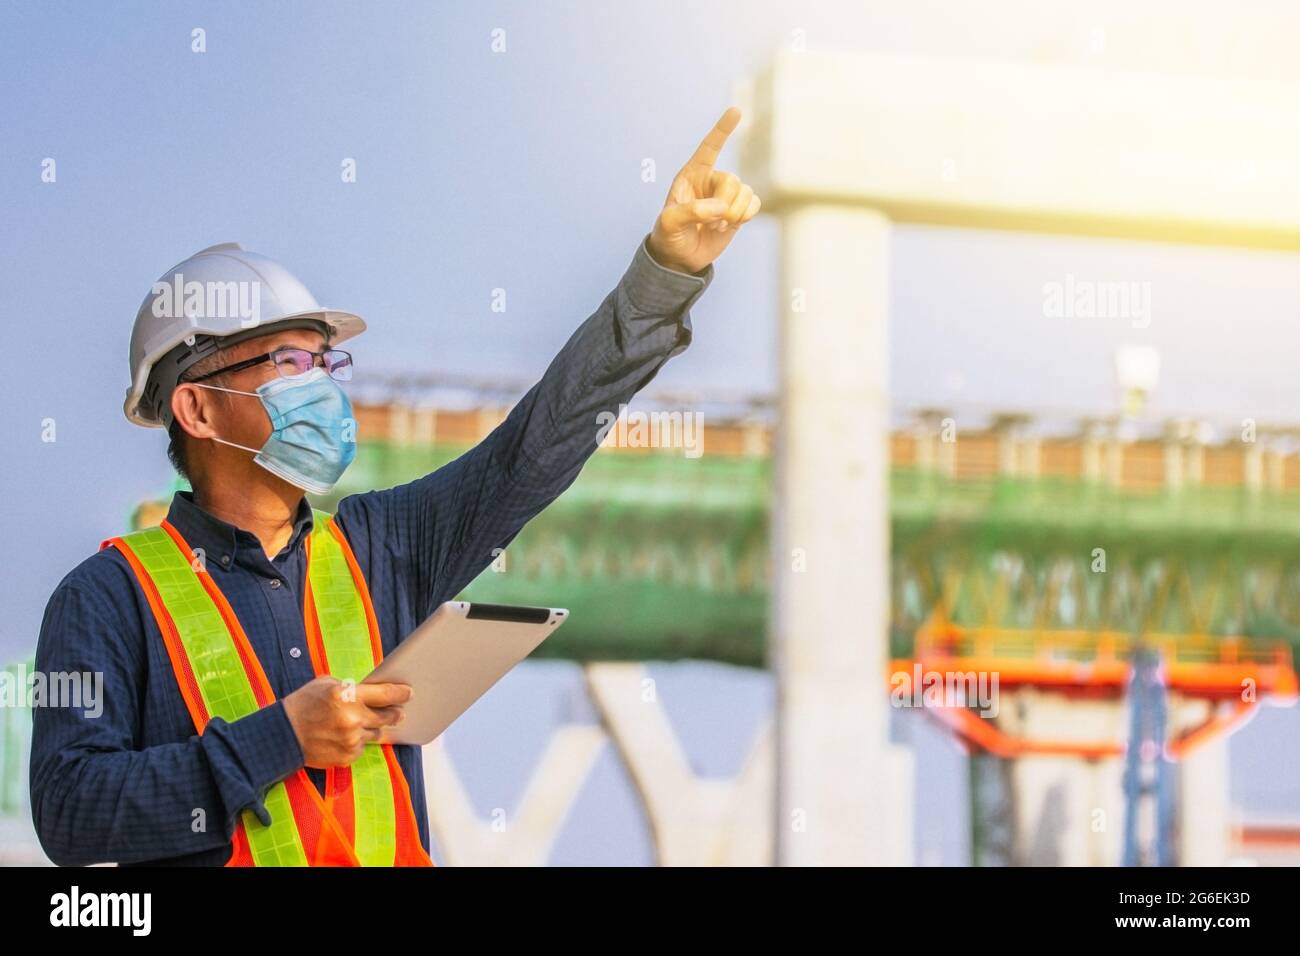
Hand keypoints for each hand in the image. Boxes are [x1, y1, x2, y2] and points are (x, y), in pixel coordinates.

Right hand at [282, 676, 409, 767]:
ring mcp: (351, 739)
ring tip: (360, 723)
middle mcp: (352, 718)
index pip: (386, 694)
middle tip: (398, 711)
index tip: (409, 693)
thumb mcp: (326, 684)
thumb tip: (376, 690)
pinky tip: (345, 736)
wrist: (282, 734)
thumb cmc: (305, 704)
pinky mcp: (347, 756)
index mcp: (348, 695)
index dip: (402, 693)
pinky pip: (363, 747)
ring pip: (376, 734)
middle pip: (388, 716)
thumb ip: (353, 687)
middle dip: (395, 713)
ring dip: (373, 728)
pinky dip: (358, 741)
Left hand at [647, 106, 760, 274]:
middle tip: (710, 222)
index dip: (722, 130)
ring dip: (734, 214)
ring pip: (746, 193)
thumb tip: (721, 207)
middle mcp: (711, 180)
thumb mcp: (669, 222)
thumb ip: (691, 211)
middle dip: (724, 204)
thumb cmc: (669, 235)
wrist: (680, 258)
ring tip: (715, 226)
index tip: (736, 110)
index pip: (709, 148)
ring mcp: (727, 194)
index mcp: (691, 175)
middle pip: (732, 180)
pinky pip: (754, 204)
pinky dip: (745, 216)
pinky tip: (730, 225)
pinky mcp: (739, 209)